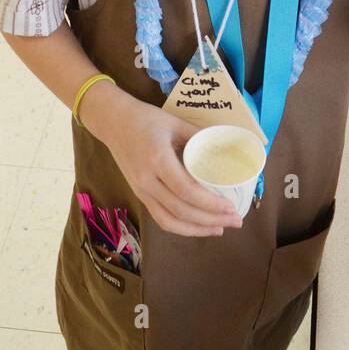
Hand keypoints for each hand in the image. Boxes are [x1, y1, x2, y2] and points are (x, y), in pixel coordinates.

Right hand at [103, 101, 243, 236]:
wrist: (113, 121)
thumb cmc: (146, 119)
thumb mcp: (175, 123)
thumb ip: (200, 138)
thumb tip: (227, 150)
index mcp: (158, 160)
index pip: (186, 191)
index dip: (210, 204)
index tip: (231, 207)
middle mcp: (147, 181)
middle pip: (181, 211)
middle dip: (211, 221)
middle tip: (236, 221)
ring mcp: (141, 191)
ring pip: (169, 221)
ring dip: (196, 230)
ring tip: (220, 229)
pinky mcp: (139, 195)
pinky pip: (160, 218)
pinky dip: (180, 227)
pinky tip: (197, 226)